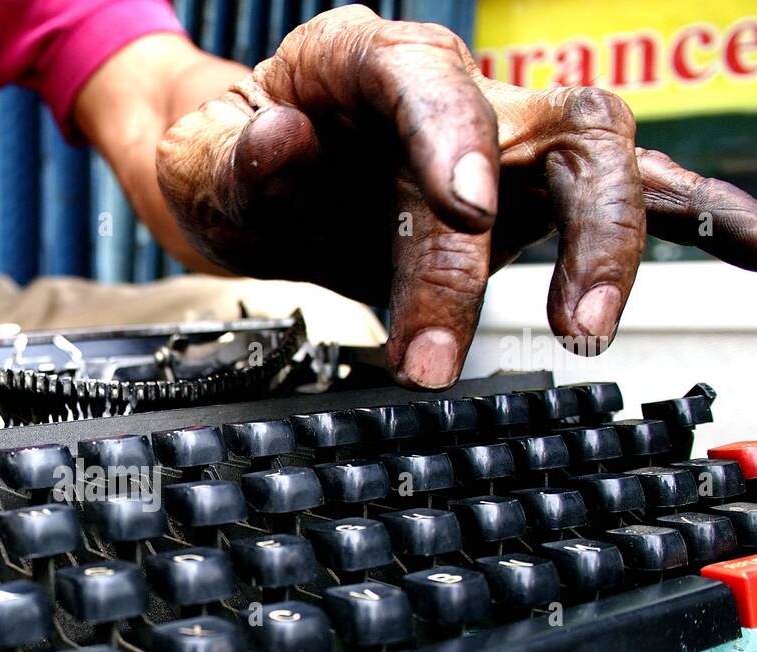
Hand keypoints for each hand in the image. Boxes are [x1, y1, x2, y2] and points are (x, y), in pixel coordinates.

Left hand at [156, 6, 756, 388]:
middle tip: (495, 341)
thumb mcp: (201, 164)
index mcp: (360, 59)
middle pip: (537, 129)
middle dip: (534, 236)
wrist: (255, 182)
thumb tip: (281, 138)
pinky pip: (634, 188)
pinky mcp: (532, 191)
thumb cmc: (233, 167)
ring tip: (586, 330)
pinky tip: (753, 247)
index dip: (450, 134)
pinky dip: (700, 216)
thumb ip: (237, 158)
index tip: (464, 210)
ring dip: (613, 244)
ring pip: (603, 157)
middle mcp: (453, 89)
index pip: (421, 75)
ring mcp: (504, 137)